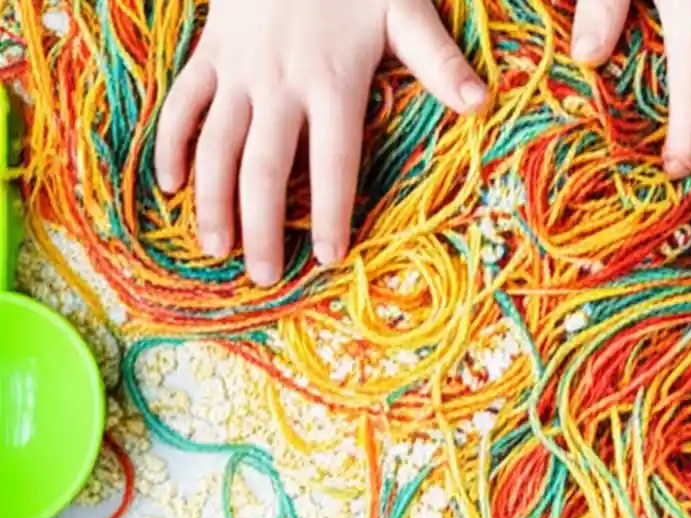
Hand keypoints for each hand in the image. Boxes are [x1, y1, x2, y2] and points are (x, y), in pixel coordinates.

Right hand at [155, 0, 487, 285]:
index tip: (331, 257)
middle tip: (265, 277)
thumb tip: (481, 104)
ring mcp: (239, 71)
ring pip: (216, 145)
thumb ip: (438, 61)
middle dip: (263, 226)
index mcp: (332, 82)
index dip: (333, 212)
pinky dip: (170, 144)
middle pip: (264, 168)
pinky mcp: (210, 54)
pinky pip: (183, 105)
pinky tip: (169, 187)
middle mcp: (280, 84)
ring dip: (212, 200)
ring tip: (215, 249)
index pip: (333, 162)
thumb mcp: (404, 9)